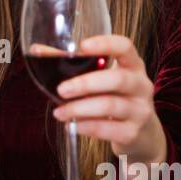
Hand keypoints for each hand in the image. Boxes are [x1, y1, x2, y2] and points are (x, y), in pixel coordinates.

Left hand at [52, 34, 166, 166]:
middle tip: (61, 90)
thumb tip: (38, 50)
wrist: (142, 135)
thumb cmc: (115, 98)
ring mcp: (140, 110)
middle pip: (117, 78)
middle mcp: (140, 85)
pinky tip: (73, 126)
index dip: (105, 44)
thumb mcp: (104, 80)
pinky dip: (87, 127)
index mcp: (133, 66)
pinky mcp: (133, 132)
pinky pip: (108, 129)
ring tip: (59, 113)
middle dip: (85, 84)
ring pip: (110, 105)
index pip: (125, 47)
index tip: (82, 46)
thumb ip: (75, 66)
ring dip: (80, 109)